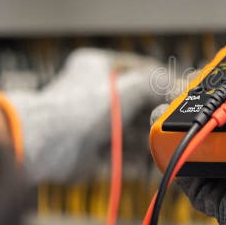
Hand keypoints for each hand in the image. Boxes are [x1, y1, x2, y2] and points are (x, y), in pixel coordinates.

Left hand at [0, 48, 176, 182]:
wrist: (48, 146)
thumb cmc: (78, 108)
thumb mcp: (130, 88)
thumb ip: (157, 84)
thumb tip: (177, 87)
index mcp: (96, 67)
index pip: (137, 68)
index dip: (159, 79)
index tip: (178, 90)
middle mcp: (92, 91)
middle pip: (135, 100)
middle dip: (153, 112)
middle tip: (170, 118)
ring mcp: (90, 120)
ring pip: (129, 126)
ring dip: (146, 135)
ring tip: (159, 140)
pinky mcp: (90, 147)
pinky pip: (120, 149)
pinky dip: (134, 154)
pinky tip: (146, 158)